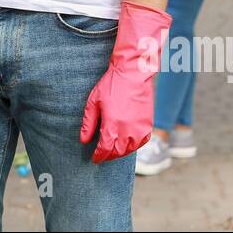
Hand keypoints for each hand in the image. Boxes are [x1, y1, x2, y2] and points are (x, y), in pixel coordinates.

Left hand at [79, 0, 171, 162]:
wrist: (133, 73)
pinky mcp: (148, 125)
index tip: (94, 159)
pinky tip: (127, 143)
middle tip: (102, 155)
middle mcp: (128, 130)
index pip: (105, 150)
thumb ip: (88, 123)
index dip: (99, 156)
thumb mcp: (93, 102)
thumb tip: (83, 140)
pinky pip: (141, 142)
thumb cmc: (111, 85)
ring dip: (120, 152)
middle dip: (108, 156)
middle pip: (117, 152)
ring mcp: (140, 128)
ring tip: (113, 150)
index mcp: (113, 126)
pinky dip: (133, 146)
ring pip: (129, 149)